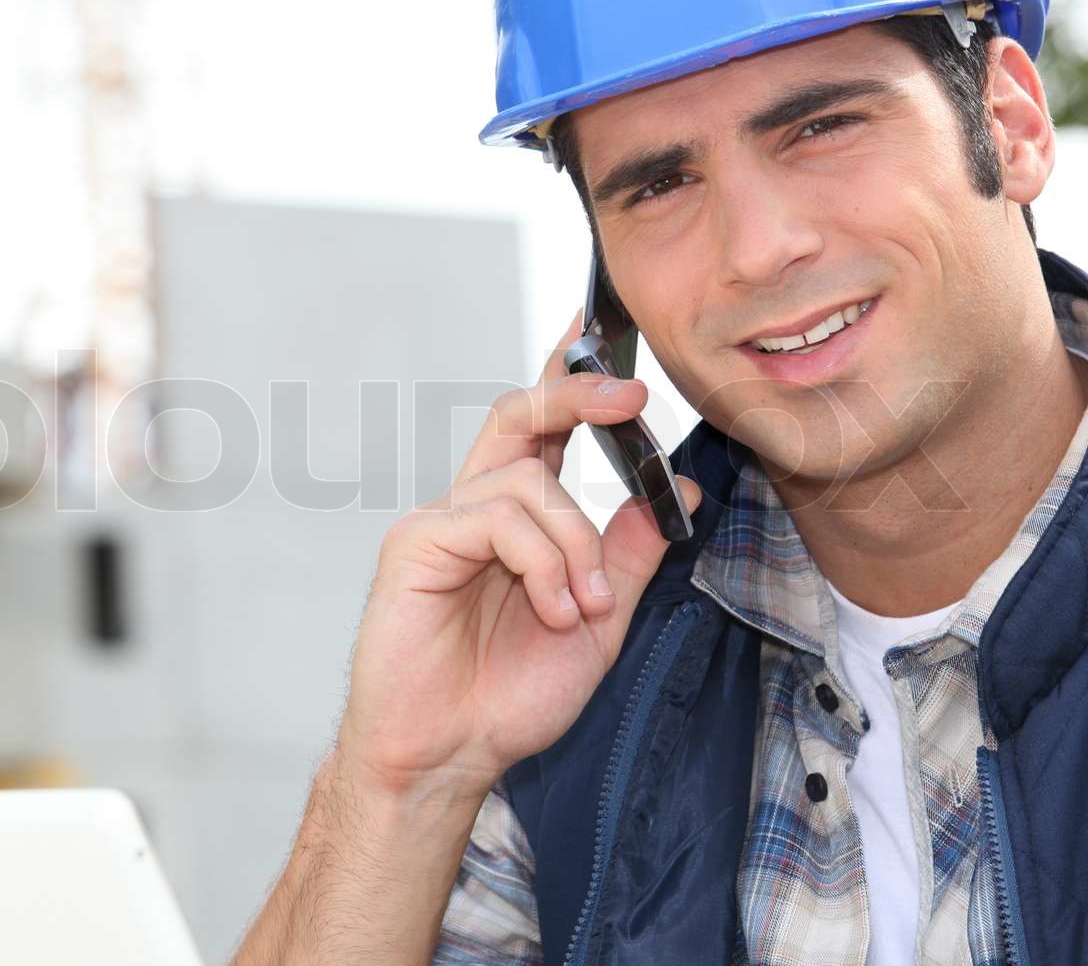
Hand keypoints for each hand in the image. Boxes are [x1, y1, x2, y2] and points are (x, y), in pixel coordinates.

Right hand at [337, 311, 700, 801]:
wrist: (450, 756)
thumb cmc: (508, 696)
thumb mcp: (600, 621)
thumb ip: (629, 552)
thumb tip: (672, 484)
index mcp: (514, 521)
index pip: (542, 431)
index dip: (567, 378)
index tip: (595, 332)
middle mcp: (473, 509)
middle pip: (519, 416)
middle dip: (576, 394)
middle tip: (633, 400)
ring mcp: (440, 523)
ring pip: (526, 480)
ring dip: (576, 543)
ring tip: (582, 607)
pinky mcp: (415, 544)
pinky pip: (495, 519)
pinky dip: (542, 563)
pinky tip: (552, 609)